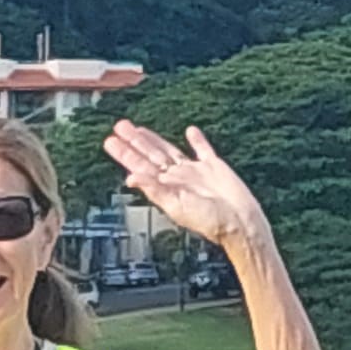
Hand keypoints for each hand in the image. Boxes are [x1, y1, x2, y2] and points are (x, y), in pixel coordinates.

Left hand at [102, 122, 268, 250]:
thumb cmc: (208, 220)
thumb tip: (130, 179)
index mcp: (165, 187)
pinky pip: (203, 150)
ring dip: (154, 139)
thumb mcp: (177, 205)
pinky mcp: (215, 167)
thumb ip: (155, 190)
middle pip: (151, 155)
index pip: (140, 166)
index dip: (126, 154)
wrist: (239, 222)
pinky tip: (190, 131)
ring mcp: (195, 172)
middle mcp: (177, 178)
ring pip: (170, 151)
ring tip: (139, 128)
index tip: (111, 141)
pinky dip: (197, 141)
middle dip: (134, 142)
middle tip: (119, 127)